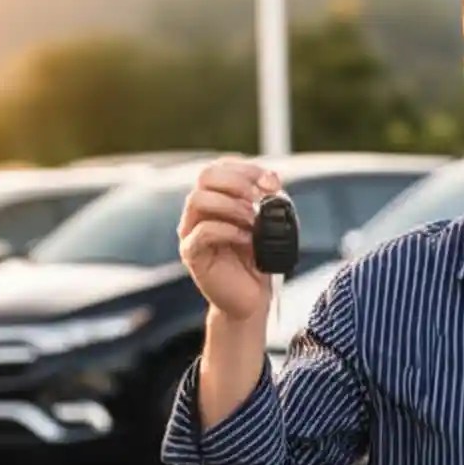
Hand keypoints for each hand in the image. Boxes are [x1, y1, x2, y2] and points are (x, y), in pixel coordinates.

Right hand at [178, 157, 280, 320]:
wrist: (251, 297)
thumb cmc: (258, 258)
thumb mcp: (269, 223)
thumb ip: (270, 199)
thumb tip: (272, 180)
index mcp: (216, 198)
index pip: (221, 166)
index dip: (247, 169)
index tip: (271, 183)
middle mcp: (199, 211)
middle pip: (206, 175)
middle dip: (237, 181)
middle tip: (258, 198)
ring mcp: (191, 231)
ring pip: (198, 199)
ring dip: (231, 205)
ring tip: (253, 220)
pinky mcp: (192, 254)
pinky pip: (202, 232)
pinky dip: (228, 230)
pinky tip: (246, 239)